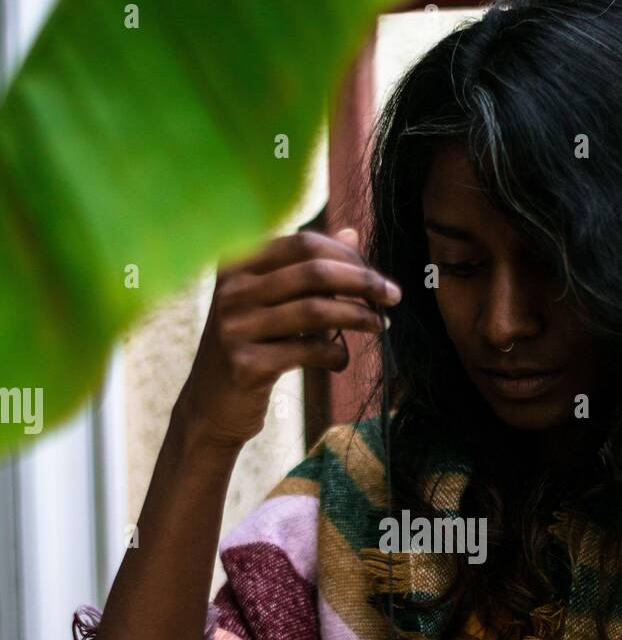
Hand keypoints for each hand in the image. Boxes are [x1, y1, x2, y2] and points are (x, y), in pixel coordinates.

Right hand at [174, 227, 401, 451]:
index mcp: (236, 263)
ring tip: (380, 326)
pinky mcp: (246, 364)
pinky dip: (335, 353)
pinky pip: (308, 350)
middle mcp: (232, 290)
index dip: (348, 257)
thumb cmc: (250, 347)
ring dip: (358, 317)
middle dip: (363, 282)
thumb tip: (351, 233)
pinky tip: (341, 360)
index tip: (377, 278)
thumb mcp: (271, 302)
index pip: (304, 243)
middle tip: (393, 297)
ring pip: (316, 310)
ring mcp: (235, 327)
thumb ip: (306, 268)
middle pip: (314, 272)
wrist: (210, 406)